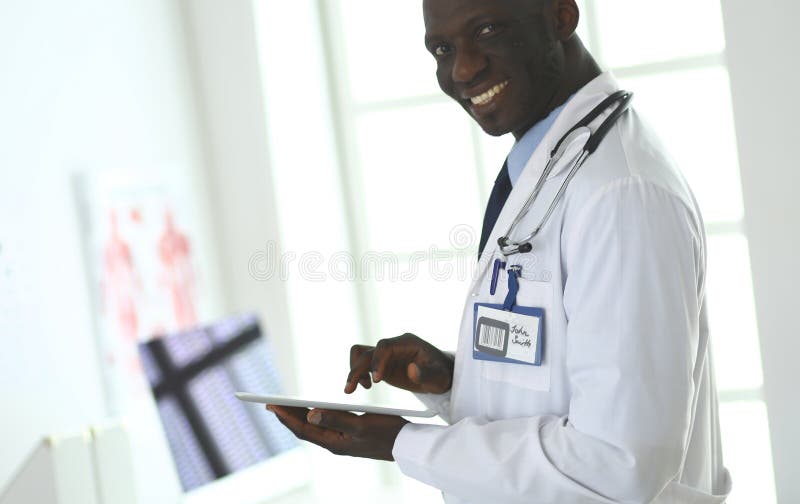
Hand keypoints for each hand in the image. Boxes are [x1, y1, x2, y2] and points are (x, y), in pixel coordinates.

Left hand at [266, 405, 408, 460]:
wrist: (406, 445)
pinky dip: (314, 416)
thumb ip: (336, 419)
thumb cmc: (387, 433)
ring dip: (299, 416)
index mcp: (335, 442)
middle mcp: (335, 443)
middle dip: (288, 415)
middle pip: (305, 428)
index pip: (303, 429)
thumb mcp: (362, 424)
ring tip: (286, 405)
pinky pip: (324, 426)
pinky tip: (312, 410)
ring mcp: (341, 441)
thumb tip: (309, 415)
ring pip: (314, 427)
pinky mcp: (348, 436)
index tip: (271, 405)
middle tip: (271, 404)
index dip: (286, 417)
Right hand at [345, 333, 453, 394]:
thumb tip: (411, 369)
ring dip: (354, 369)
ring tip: (353, 389)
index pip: (385, 346)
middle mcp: (394, 345)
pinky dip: (359, 373)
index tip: (376, 380)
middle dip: (357, 369)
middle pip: (368, 351)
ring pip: (361, 354)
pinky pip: (364, 364)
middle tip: (351, 389)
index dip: (377, 361)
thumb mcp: (438, 377)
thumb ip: (426, 374)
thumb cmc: (441, 373)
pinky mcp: (382, 364)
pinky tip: (365, 386)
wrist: (441, 374)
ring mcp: (387, 354)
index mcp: (407, 343)